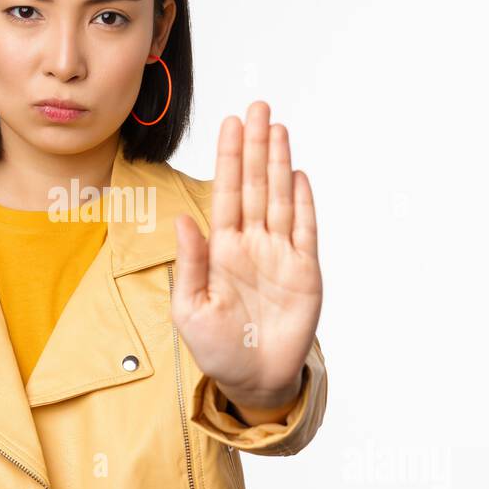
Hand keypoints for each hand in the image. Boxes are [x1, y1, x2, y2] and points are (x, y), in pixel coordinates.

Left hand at [171, 102, 322, 420]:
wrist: (253, 380)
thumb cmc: (216, 348)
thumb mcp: (190, 308)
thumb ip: (190, 263)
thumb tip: (183, 220)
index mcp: (221, 249)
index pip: (226, 193)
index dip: (229, 158)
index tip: (231, 124)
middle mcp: (251, 244)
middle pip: (255, 185)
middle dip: (256, 147)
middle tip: (258, 107)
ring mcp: (280, 255)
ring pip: (280, 199)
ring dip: (279, 163)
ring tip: (277, 128)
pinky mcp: (305, 273)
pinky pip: (305, 230)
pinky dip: (304, 203)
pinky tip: (299, 174)